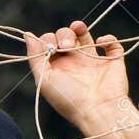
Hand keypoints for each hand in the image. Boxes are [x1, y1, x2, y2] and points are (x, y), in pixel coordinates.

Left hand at [24, 20, 133, 136]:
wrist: (97, 110)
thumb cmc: (68, 98)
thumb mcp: (44, 79)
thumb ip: (34, 57)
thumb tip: (27, 35)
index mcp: (57, 67)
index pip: (49, 43)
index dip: (48, 40)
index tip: (51, 47)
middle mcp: (73, 62)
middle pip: (65, 36)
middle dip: (63, 35)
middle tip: (66, 47)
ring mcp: (93, 61)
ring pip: (85, 35)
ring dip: (80, 27)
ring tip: (78, 28)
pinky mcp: (112, 61)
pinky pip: (111, 44)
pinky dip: (108, 38)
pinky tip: (100, 43)